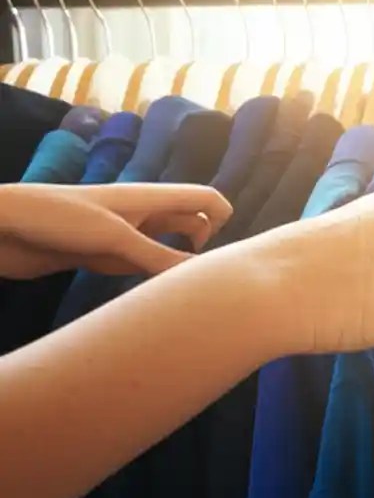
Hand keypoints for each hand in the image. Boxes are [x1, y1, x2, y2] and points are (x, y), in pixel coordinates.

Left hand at [0, 183, 233, 279]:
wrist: (4, 228)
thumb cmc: (59, 219)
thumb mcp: (114, 239)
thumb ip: (158, 256)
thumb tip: (201, 275)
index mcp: (151, 198)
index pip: (205, 199)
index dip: (225, 217)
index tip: (227, 252)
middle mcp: (143, 215)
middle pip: (191, 224)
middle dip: (206, 247)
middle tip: (208, 282)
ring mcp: (124, 236)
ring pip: (168, 248)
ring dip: (179, 267)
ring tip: (186, 296)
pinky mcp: (104, 256)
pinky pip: (143, 266)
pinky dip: (153, 280)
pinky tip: (153, 300)